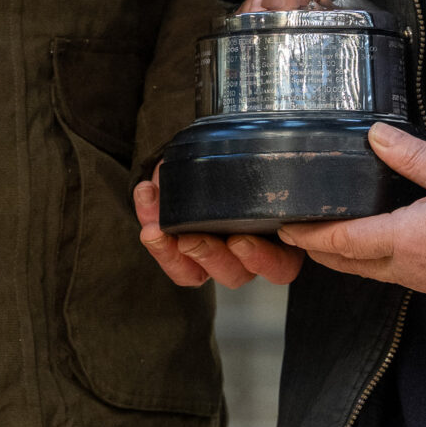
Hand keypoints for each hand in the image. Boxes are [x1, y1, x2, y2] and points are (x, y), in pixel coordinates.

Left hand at [134, 168, 303, 290]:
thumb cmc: (238, 166)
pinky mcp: (184, 261)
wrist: (204, 159)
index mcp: (277, 240)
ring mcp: (214, 260)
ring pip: (198, 275)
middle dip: (211, 257)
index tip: (239, 240)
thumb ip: (251, 163)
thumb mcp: (249, 163)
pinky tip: (146, 198)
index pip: (280, 266)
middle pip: (236, 275)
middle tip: (191, 239)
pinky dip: (153, 236)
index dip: (262, 260)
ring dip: (173, 255)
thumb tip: (255, 151)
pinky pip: (169, 262)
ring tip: (155, 230)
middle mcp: (248, 258)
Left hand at [279, 124, 425, 296]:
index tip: (286, 228)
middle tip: (299, 233)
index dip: (311, 237)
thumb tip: (375, 135)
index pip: (343, 243)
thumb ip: (411, 155)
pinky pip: (399, 277)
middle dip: (322, 251)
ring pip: (374, 274)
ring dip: (350, 259)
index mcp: (408, 241)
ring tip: (332, 237)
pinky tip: (379, 246)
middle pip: (351, 265)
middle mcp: (412, 269)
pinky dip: (377, 263)